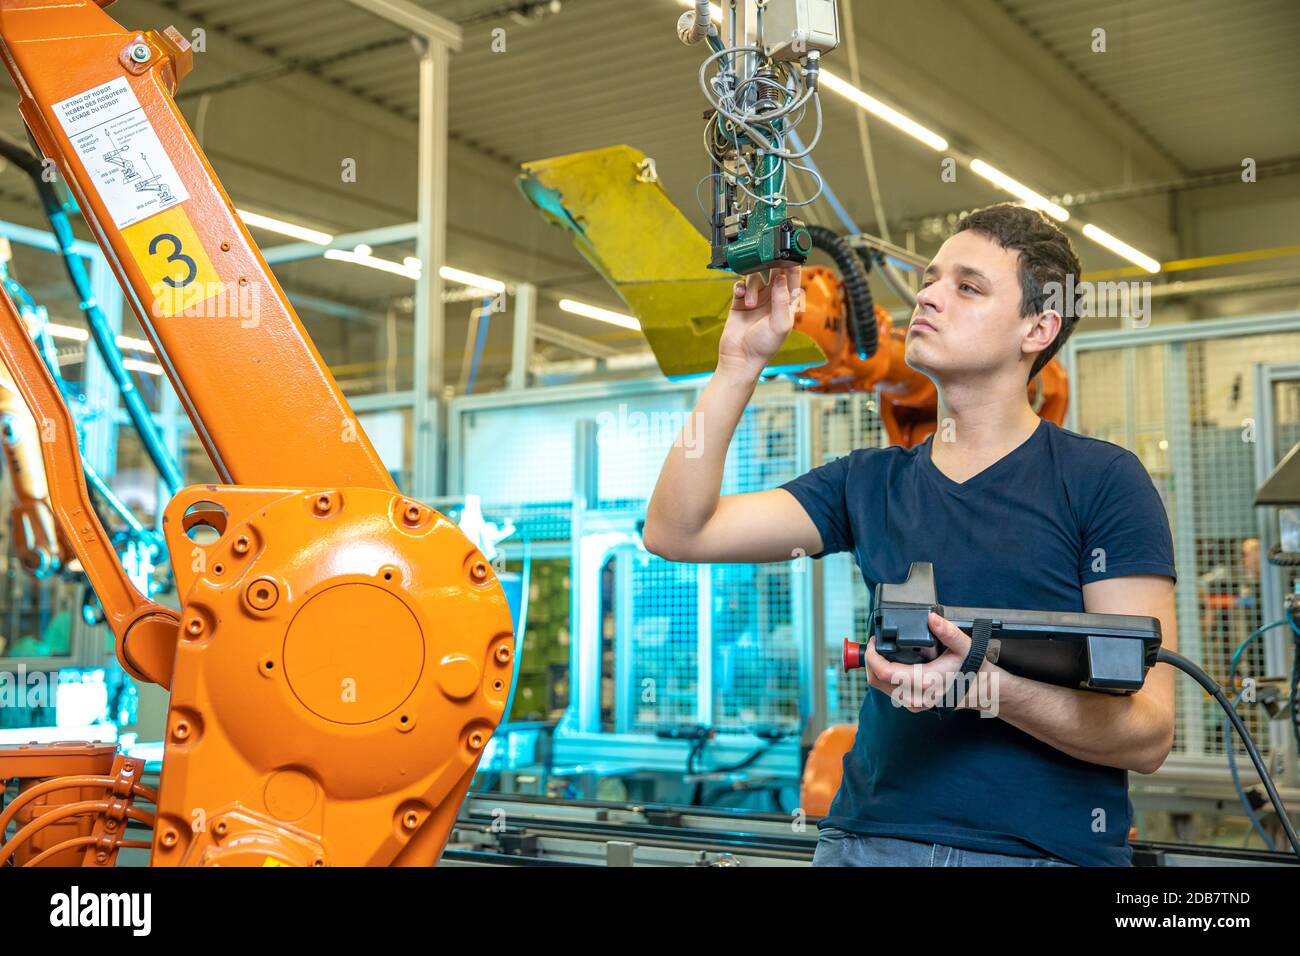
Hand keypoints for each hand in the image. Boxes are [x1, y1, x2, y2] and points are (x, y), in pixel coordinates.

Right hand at [716, 266, 801, 379]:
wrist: (740, 358)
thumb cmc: (763, 346)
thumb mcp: (780, 324)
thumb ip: (782, 300)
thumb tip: (781, 277)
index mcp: (787, 304)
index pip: (792, 278)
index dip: (791, 265)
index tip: (787, 254)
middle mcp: (773, 298)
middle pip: (773, 272)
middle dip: (769, 266)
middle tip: (765, 260)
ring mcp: (756, 299)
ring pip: (755, 277)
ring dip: (752, 285)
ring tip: (750, 303)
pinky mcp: (740, 301)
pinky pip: (741, 284)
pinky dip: (740, 287)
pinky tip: (740, 295)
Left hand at [864, 611, 985, 712]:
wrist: (981, 690)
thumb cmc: (972, 668)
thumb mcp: (964, 646)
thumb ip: (948, 632)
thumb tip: (932, 619)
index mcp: (925, 681)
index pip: (884, 672)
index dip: (872, 655)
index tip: (873, 641)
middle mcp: (916, 696)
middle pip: (876, 680)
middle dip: (870, 660)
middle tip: (875, 644)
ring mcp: (914, 703)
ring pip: (880, 687)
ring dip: (876, 669)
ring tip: (881, 651)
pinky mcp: (913, 705)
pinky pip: (889, 692)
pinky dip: (884, 677)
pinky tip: (890, 664)